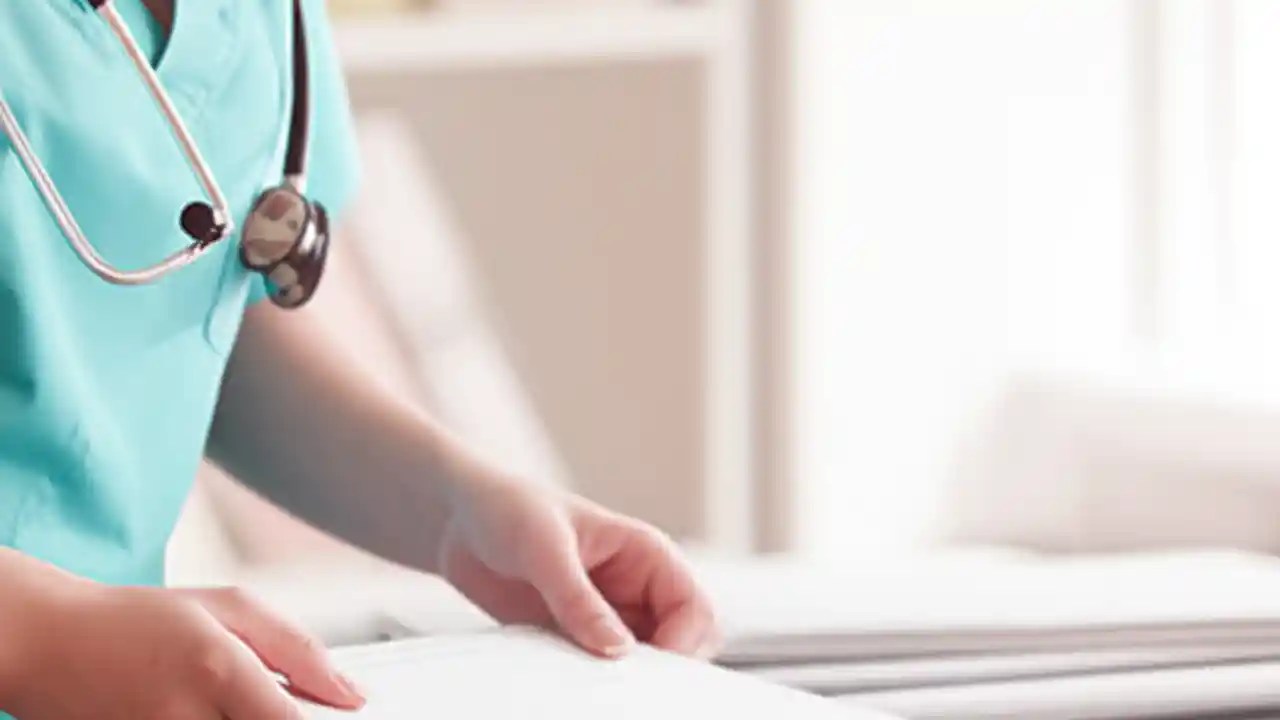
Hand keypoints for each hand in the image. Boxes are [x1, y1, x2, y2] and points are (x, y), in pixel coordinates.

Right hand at [5, 583, 364, 719]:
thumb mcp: (229, 607)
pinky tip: (213, 712)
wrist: (51, 643)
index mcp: (218, 668)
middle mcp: (186, 717)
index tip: (342, 716)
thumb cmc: (141, 619)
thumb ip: (299, 647)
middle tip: (274, 701)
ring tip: (235, 701)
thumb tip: (350, 692)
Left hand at [438, 478, 720, 659]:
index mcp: (645, 554)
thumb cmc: (508, 509)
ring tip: (592, 683)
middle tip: (626, 683)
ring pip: (641, 663)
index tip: (644, 663)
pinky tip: (568, 681)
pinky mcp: (575, 638)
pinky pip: (599, 672)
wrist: (457, 521)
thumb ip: (578, 599)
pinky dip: (592, 684)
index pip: (693, 608)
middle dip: (662, 667)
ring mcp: (606, 617)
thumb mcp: (544, 548)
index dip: (682, 641)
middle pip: (679, 643)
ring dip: (625, 678)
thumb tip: (616, 648)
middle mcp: (633, 589)